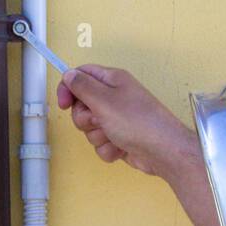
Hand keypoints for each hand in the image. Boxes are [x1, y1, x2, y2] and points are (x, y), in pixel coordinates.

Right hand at [56, 64, 195, 177]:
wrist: (163, 151)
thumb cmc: (137, 121)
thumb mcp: (104, 100)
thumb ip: (82, 86)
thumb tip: (68, 74)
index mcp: (112, 81)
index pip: (81, 76)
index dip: (68, 88)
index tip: (63, 103)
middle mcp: (114, 98)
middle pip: (81, 106)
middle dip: (85, 118)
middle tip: (98, 120)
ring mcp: (117, 120)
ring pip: (89, 128)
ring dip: (98, 135)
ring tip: (114, 135)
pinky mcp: (119, 139)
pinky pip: (100, 144)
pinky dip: (108, 148)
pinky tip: (121, 147)